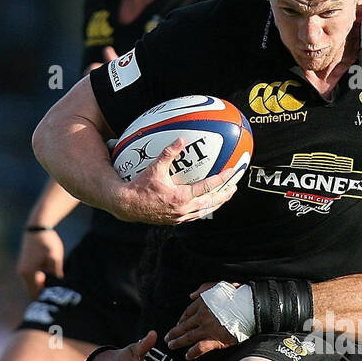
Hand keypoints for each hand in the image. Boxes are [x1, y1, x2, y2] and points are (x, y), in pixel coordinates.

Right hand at [16, 228, 64, 296]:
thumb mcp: (55, 258)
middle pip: (33, 291)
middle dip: (45, 294)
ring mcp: (22, 269)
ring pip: (33, 285)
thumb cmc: (47, 242)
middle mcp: (22, 273)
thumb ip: (56, 274)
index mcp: (28, 273)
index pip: (35, 295)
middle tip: (59, 294)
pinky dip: (41, 281)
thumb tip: (60, 289)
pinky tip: (52, 277)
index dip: (46, 299)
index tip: (57, 299)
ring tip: (58, 286)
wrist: (38, 227)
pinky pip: (33, 279)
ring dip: (43, 287)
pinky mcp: (25, 265)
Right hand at [120, 141, 243, 224]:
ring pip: (205, 212)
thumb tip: (180, 139)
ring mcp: (180, 217)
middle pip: (211, 203)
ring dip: (216, 204)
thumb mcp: (154, 168)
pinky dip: (203, 209)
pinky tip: (205, 204)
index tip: (232, 172)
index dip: (222, 179)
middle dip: (225, 195)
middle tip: (234, 187)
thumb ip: (168, 153)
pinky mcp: (175, 221)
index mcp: (181, 197)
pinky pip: (195, 215)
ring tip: (224, 197)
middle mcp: (183, 209)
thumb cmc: (139, 187)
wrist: (127, 206)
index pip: (208, 187)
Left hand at [165, 283, 238, 359]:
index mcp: (202, 303)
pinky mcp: (216, 339)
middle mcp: (202, 316)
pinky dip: (193, 353)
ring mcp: (208, 328)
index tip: (177, 325)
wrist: (252, 306)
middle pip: (184, 326)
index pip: (186, 313)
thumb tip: (191, 295)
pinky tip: (188, 356)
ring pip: (188, 337)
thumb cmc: (238, 295)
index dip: (180, 320)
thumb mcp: (219, 285)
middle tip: (167, 338)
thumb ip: (203, 289)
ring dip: (178, 342)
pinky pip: (200, 348)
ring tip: (171, 346)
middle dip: (174, 333)